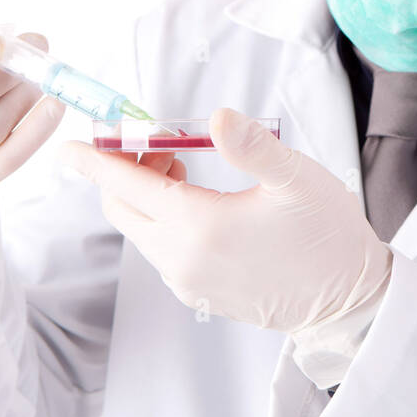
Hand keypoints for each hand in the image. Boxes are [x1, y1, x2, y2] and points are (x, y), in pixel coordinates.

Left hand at [57, 107, 391, 332]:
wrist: (347, 298)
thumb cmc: (327, 234)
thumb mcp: (297, 178)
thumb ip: (252, 145)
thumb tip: (217, 118)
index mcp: (199, 226)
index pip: (126, 185)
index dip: (95, 160)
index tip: (69, 146)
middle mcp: (182, 259)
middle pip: (122, 209)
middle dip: (125, 173)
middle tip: (162, 148)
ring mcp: (188, 282)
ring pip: (140, 232)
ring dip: (147, 199)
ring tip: (186, 173)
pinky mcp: (198, 296)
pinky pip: (161, 253)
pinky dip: (162, 225)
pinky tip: (200, 209)